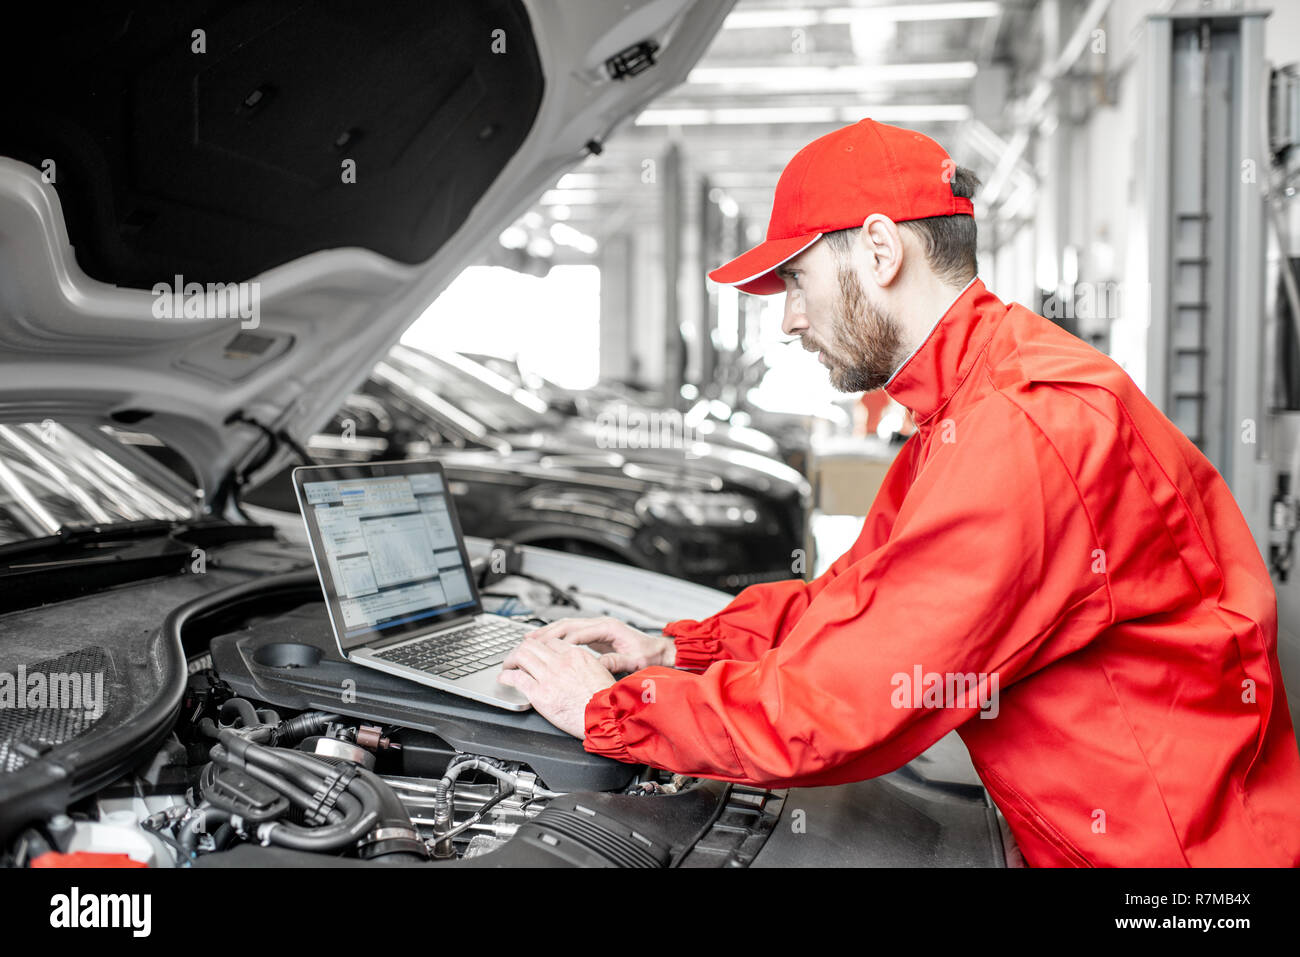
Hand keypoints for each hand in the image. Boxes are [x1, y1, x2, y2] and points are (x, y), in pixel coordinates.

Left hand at [498, 634, 616, 737]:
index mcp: (576, 655)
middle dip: (521, 649)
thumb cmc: (607, 700)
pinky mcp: (539, 694)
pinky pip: (516, 678)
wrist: (606, 717)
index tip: (535, 652)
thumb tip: (578, 666)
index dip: (540, 646)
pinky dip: (506, 676)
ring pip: (521, 656)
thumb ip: (584, 664)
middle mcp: (560, 662)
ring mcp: (548, 677)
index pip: (550, 642)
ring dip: (510, 660)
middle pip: (532, 644)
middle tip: (516, 657)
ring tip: (508, 666)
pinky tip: (504, 678)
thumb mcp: (600, 672)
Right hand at [520, 616, 675, 672]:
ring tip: (529, 640)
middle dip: (547, 633)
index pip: (579, 632)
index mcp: (609, 628)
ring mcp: (597, 628)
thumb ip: (615, 661)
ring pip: (567, 627)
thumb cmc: (648, 655)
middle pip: (568, 625)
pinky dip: (556, 638)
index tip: (548, 651)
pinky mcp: (596, 635)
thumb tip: (598, 665)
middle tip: (528, 641)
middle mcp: (601, 624)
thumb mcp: (633, 660)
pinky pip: (571, 634)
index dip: (562, 642)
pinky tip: (545, 645)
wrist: (658, 651)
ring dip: (548, 633)